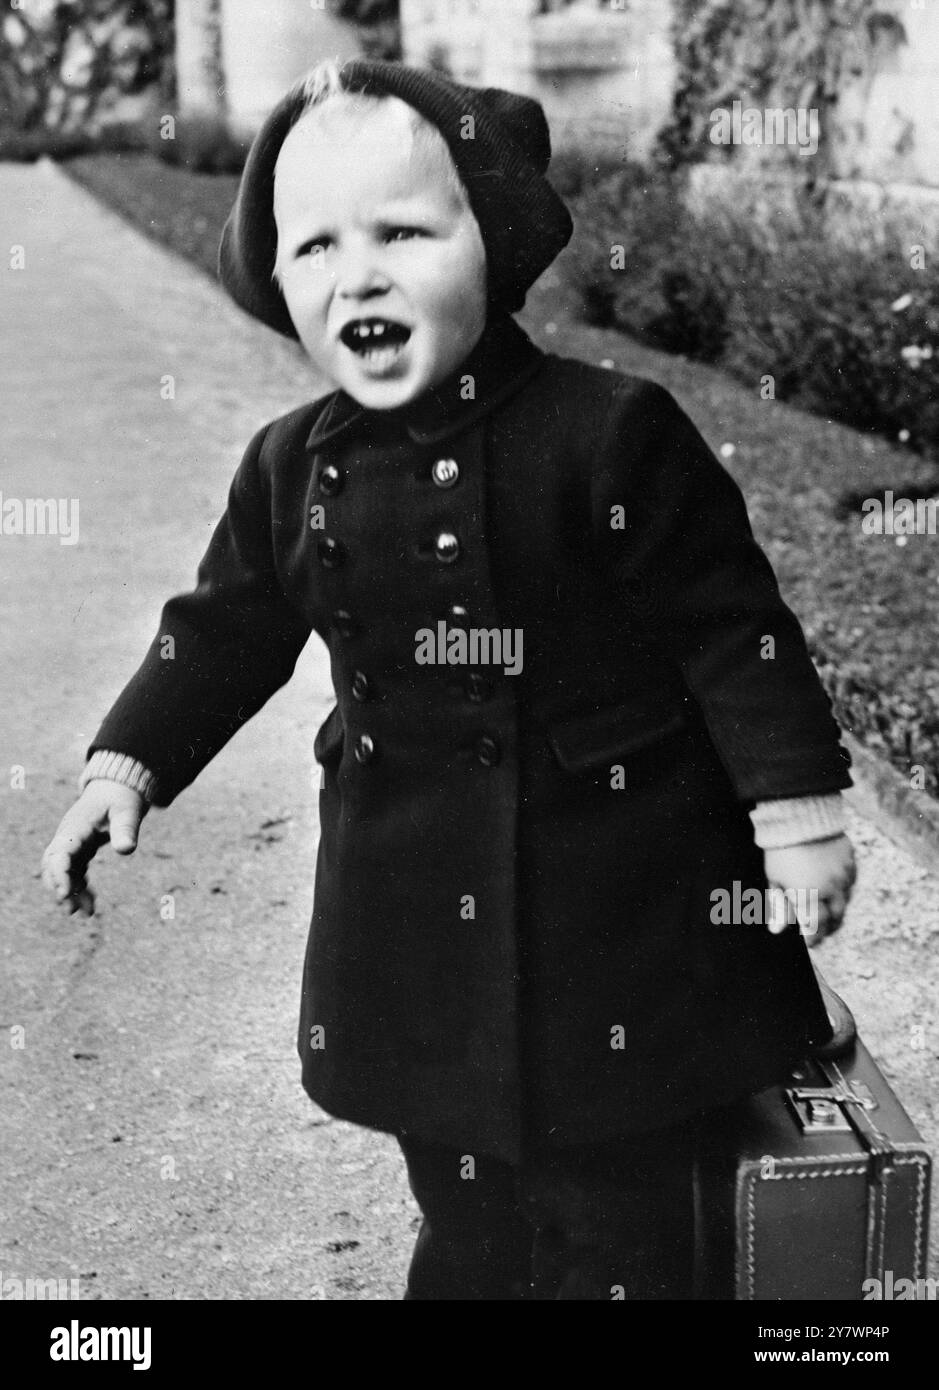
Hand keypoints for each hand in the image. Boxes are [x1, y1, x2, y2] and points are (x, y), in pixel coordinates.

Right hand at [41, 782, 146, 916]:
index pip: (60, 851)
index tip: (65, 892)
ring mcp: (72, 844)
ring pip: (64, 872)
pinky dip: (80, 889)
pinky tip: (91, 905)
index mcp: (76, 826)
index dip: (59, 872)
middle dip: (60, 887)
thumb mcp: (127, 810)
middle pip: (54, 865)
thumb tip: (126, 850)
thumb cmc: (121, 797)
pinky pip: (75, 873)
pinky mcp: (80, 850)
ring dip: (71, 893)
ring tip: (85, 914)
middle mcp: (69, 836)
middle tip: (71, 910)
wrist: (116, 787)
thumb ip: (126, 828)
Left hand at [763, 834, 856, 946]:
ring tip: (824, 908)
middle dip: (828, 927)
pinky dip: (843, 888)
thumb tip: (777, 930)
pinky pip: (850, 881)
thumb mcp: (775, 879)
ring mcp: (844, 874)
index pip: (815, 927)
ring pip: (846, 900)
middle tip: (819, 930)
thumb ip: (779, 906)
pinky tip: (833, 887)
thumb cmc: (780, 850)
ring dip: (836, 908)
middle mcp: (830, 888)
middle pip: (835, 917)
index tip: (808, 943)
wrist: (798, 816)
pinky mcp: (851, 861)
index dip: (813, 938)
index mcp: (809, 895)